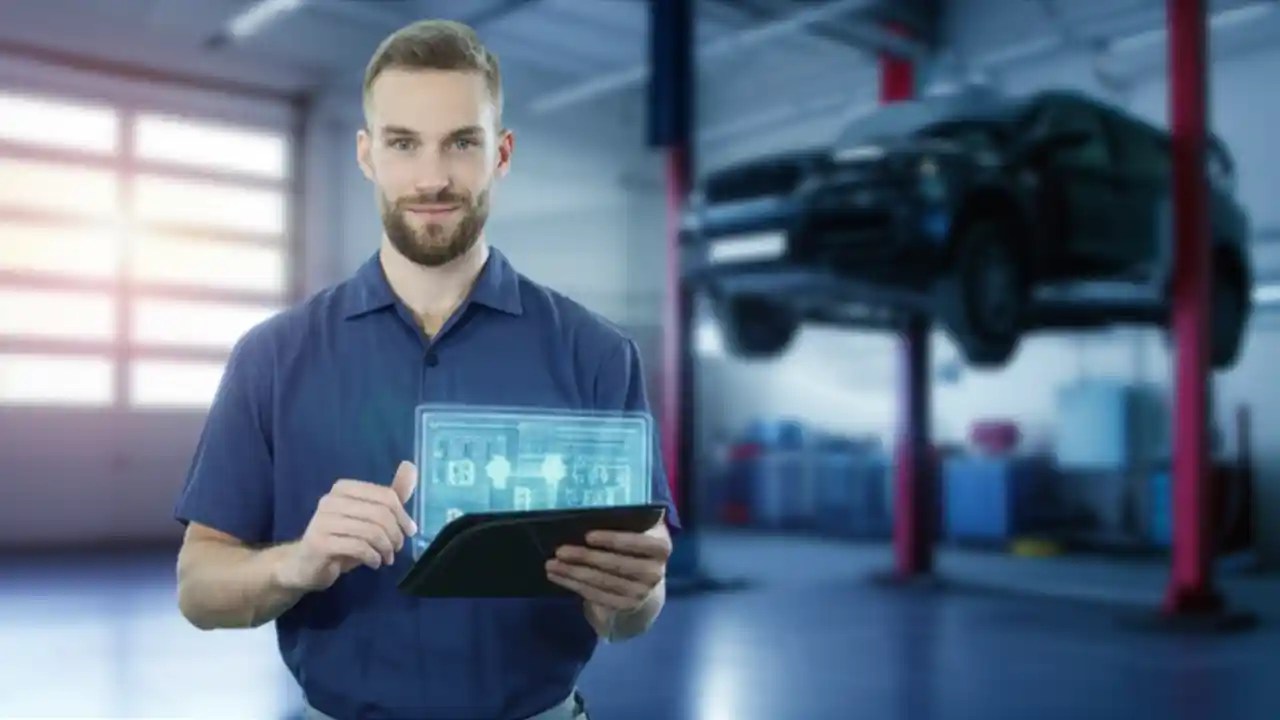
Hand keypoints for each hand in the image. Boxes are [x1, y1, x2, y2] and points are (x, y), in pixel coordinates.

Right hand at [276, 461, 417, 591]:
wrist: (305, 566)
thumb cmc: (342, 539)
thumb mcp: (370, 518)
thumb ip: (391, 496)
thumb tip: (411, 467)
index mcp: (344, 488)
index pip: (385, 496)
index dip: (403, 516)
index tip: (409, 532)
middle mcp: (330, 500)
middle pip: (380, 513)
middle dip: (396, 534)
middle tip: (397, 548)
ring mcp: (322, 521)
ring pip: (371, 531)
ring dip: (386, 548)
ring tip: (387, 558)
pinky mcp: (319, 543)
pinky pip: (358, 547)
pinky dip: (373, 557)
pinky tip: (374, 563)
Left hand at [545, 518, 671, 614]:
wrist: (646, 583)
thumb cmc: (635, 547)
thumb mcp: (640, 530)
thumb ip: (628, 518)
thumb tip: (590, 506)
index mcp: (661, 547)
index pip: (638, 542)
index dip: (613, 539)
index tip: (588, 535)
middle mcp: (655, 572)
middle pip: (615, 564)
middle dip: (585, 557)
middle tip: (560, 550)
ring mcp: (641, 592)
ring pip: (602, 581)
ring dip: (573, 573)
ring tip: (551, 564)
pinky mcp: (626, 606)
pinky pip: (596, 595)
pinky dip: (574, 585)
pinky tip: (558, 577)